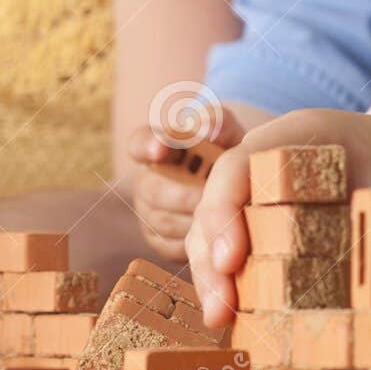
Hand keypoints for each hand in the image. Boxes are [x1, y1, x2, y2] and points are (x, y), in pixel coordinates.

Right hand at [129, 108, 247, 261]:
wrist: (231, 182)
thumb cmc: (225, 150)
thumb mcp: (225, 130)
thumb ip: (218, 123)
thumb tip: (211, 131)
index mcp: (156, 146)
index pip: (139, 143)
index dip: (147, 147)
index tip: (161, 148)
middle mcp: (146, 179)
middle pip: (151, 190)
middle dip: (183, 195)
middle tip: (212, 197)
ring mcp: (148, 211)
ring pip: (162, 221)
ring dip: (191, 220)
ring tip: (222, 217)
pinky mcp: (158, 239)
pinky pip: (169, 246)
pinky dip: (193, 243)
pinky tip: (216, 236)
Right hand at [185, 110, 370, 327]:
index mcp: (298, 135)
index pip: (240, 164)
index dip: (225, 210)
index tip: (232, 260)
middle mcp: (271, 160)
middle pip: (217, 199)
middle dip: (209, 253)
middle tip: (220, 307)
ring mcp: (265, 192)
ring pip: (215, 227)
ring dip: (210, 273)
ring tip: (220, 318)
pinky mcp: (268, 226)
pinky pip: (233, 249)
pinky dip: (226, 281)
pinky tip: (232, 317)